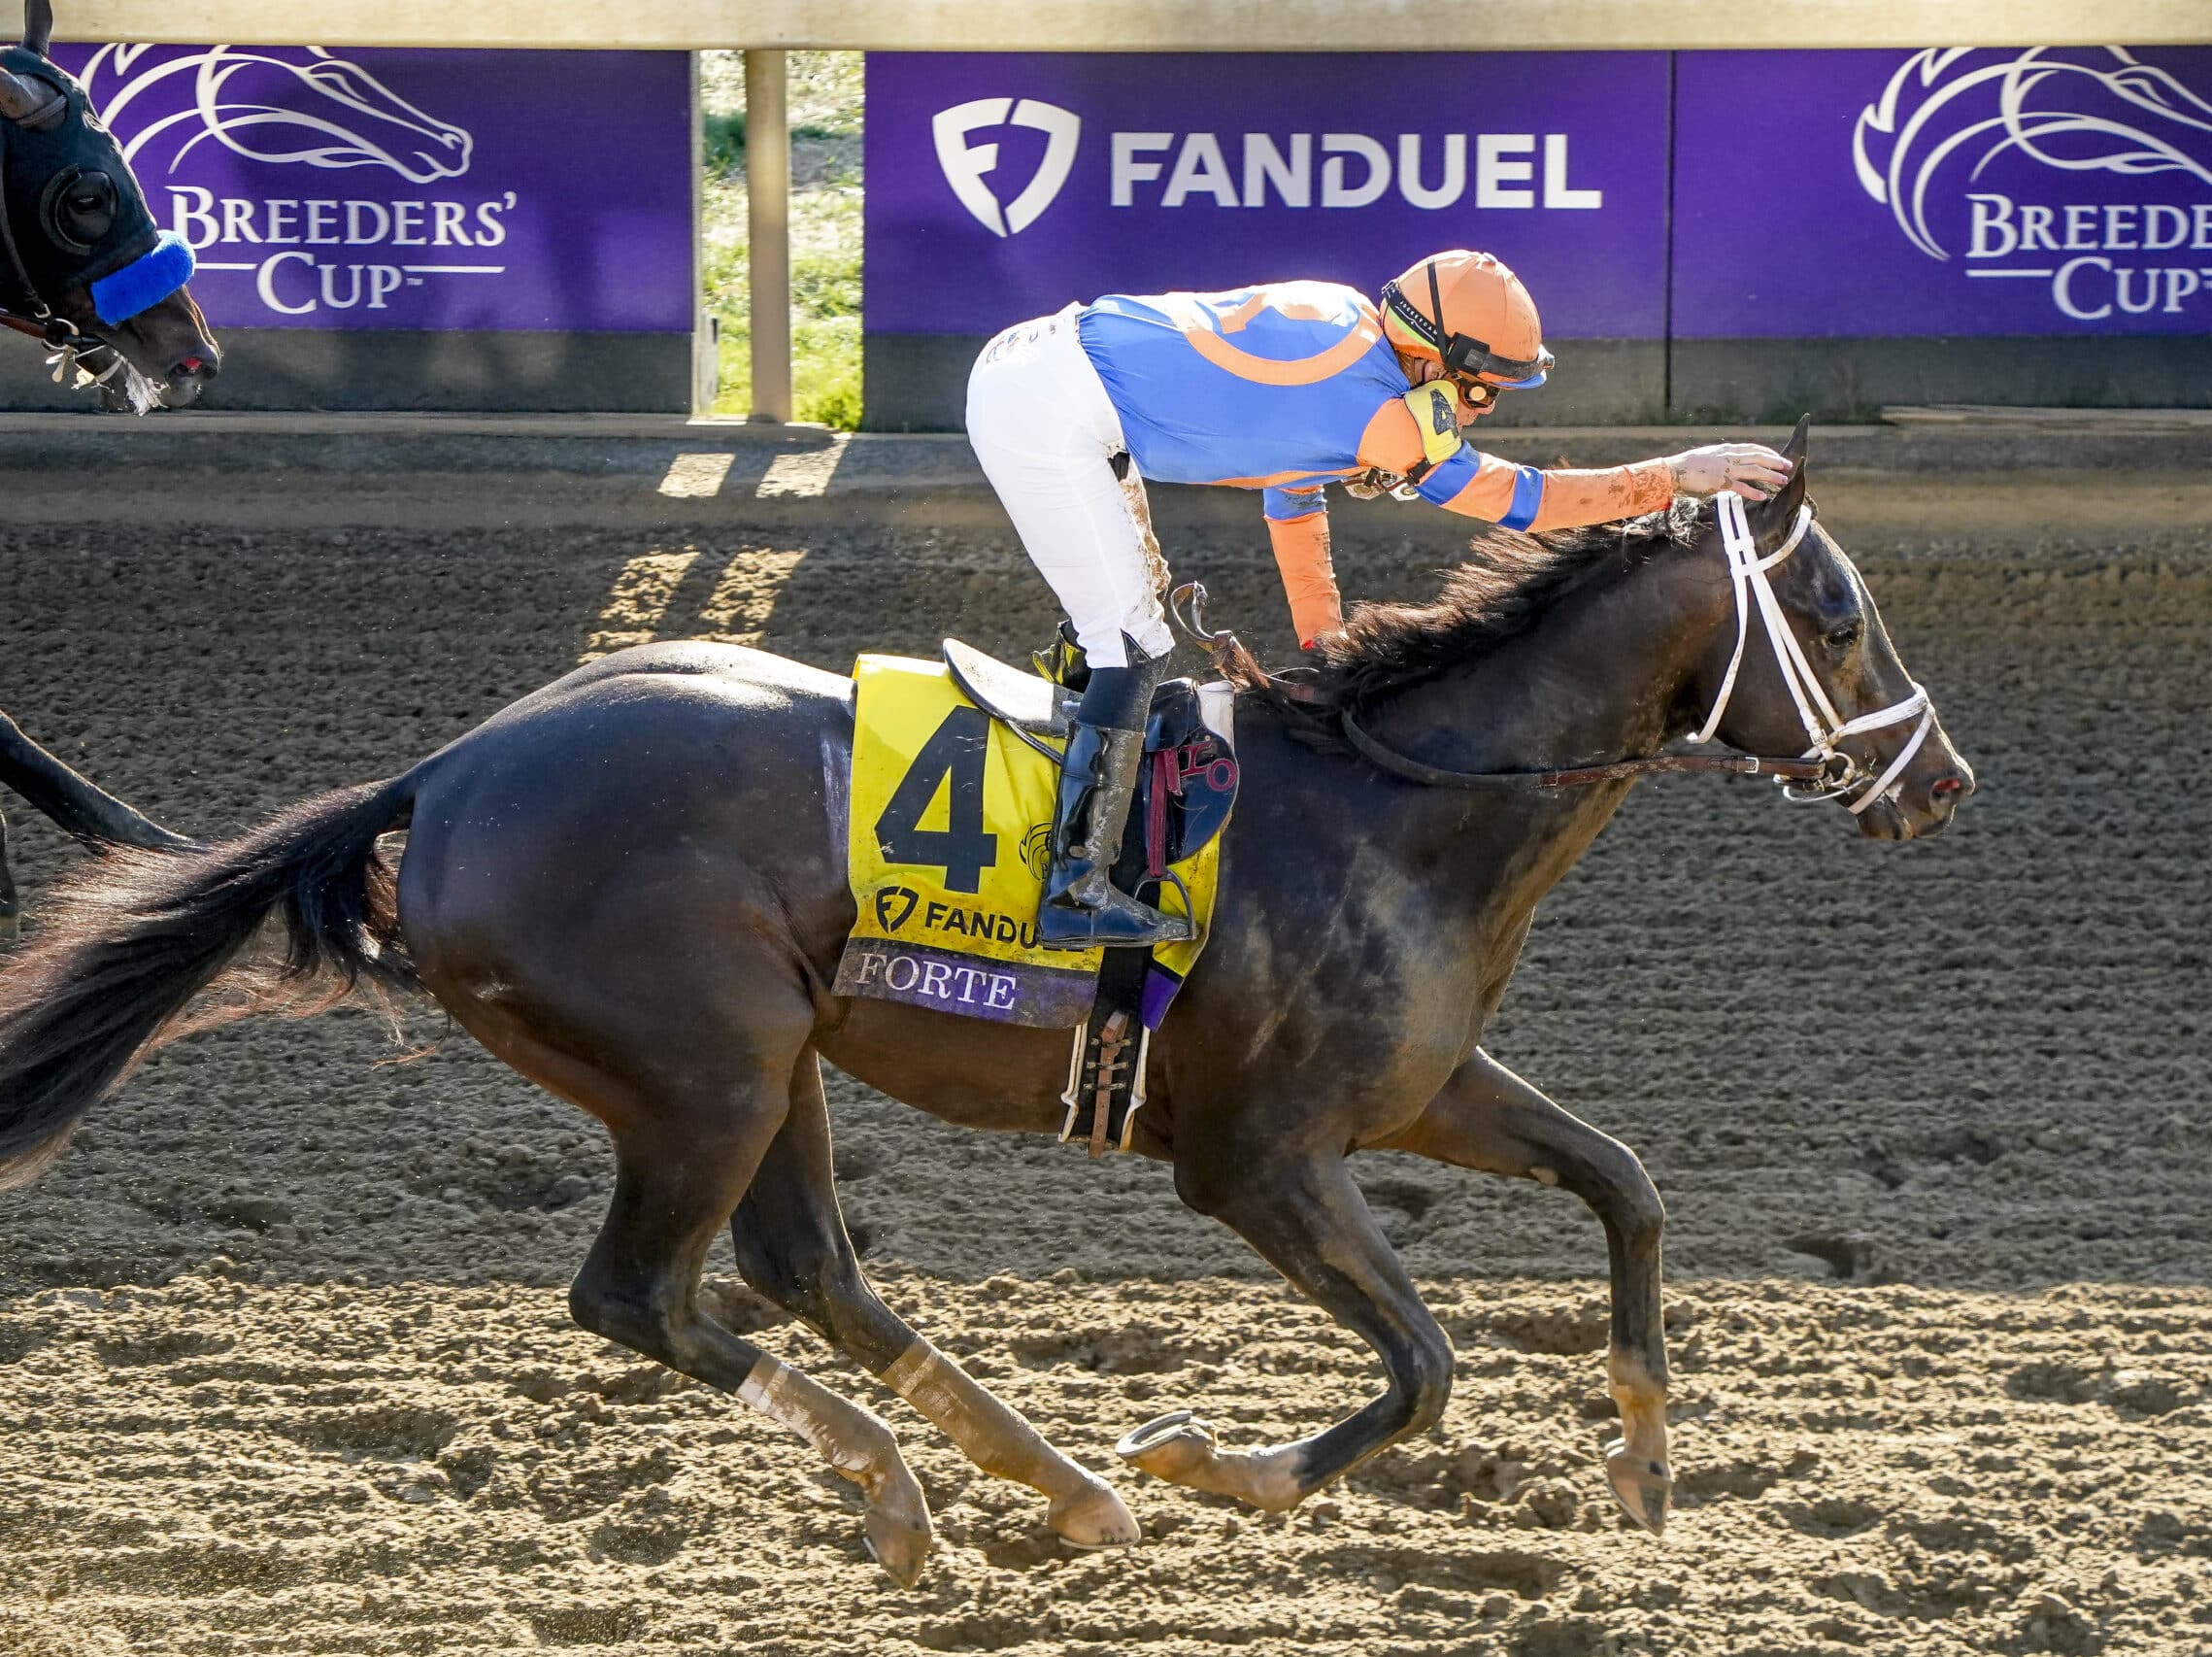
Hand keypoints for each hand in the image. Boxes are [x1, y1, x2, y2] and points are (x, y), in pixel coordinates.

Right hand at [1665, 443, 1792, 501]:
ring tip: (1782, 481)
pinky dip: (1753, 491)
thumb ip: (1720, 458)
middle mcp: (1729, 457)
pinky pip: (1741, 487)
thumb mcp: (1708, 456)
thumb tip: (1727, 462)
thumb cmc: (1688, 466)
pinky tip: (1763, 496)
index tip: (1777, 456)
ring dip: (1770, 476)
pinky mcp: (1720, 482)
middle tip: (1788, 466)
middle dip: (1775, 461)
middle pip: (1758, 457)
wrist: (1675, 471)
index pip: (1752, 448)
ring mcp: (1726, 469)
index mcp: (1726, 450)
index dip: (1767, 452)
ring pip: (1754, 470)